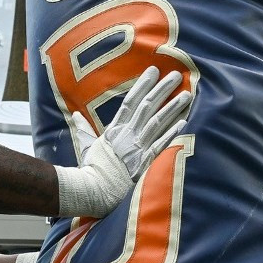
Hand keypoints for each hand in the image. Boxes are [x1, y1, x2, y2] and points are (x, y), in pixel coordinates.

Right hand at [55, 66, 192, 217]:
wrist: (95, 191)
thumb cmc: (90, 170)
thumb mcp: (86, 146)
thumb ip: (83, 129)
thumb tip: (76, 115)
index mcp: (114, 130)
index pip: (130, 101)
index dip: (142, 84)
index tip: (153, 71)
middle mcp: (128, 135)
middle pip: (148, 107)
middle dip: (162, 89)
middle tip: (175, 75)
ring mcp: (139, 148)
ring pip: (158, 122)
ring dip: (173, 107)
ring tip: (186, 95)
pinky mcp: (147, 162)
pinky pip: (163, 144)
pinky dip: (173, 132)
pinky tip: (184, 120)